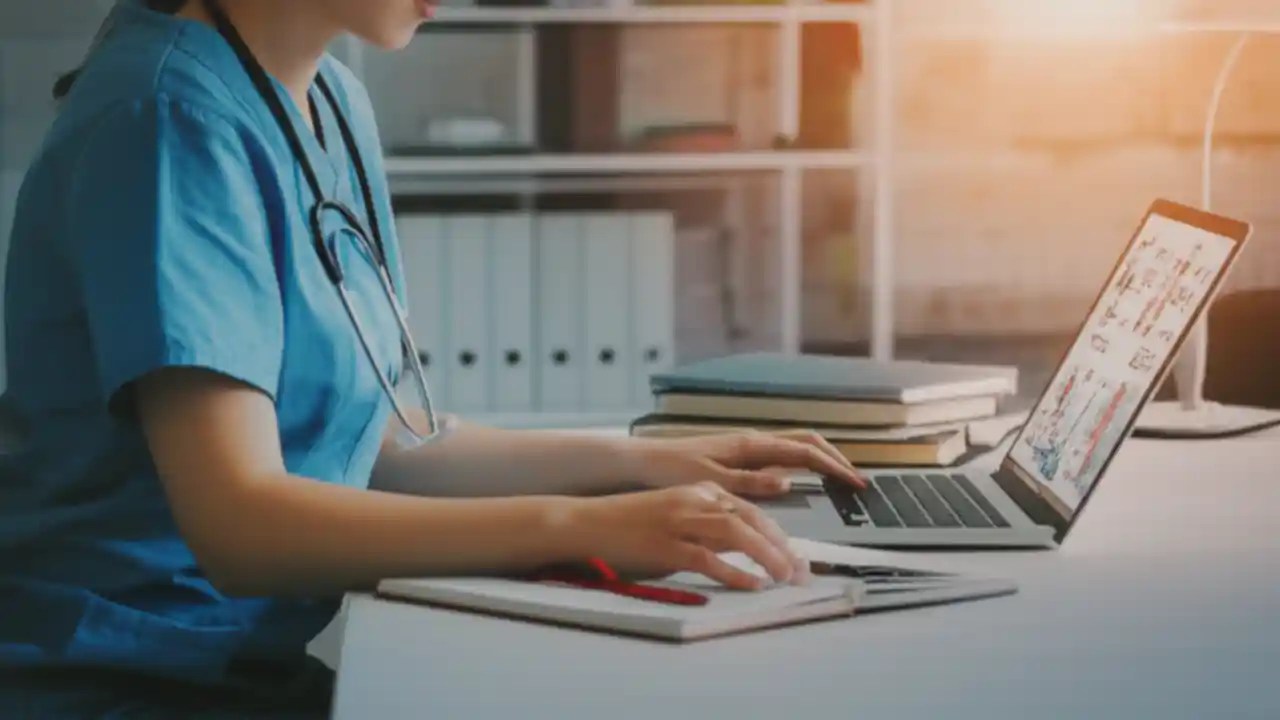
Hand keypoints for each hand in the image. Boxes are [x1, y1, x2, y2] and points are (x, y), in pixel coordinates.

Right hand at [568, 482, 808, 589]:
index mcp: (699, 491)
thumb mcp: (676, 515)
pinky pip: (708, 559)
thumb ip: (709, 528)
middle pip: (751, 518)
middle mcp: (694, 501)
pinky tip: (752, 584)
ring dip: (766, 555)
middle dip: (782, 546)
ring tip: (785, 577)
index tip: (795, 555)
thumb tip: (744, 548)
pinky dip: (735, 573)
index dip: (778, 534)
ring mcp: (680, 522)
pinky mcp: (666, 546)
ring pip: (736, 533)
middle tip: (801, 571)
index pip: (750, 509)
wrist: (587, 522)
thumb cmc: (630, 524)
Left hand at [624, 430, 866, 497]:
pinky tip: (803, 480)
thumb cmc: (672, 469)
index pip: (804, 451)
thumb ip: (749, 483)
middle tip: (856, 480)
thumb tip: (787, 483)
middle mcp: (752, 442)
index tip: (855, 482)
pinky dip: (801, 464)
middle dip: (834, 458)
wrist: (642, 461)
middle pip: (806, 442)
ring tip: (839, 478)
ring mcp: (746, 447)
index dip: (833, 466)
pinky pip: (779, 456)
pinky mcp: (739, 456)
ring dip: (820, 459)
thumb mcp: (711, 482)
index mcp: (750, 446)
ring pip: (794, 446)